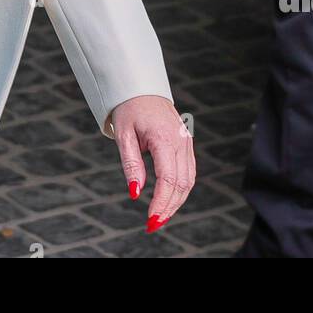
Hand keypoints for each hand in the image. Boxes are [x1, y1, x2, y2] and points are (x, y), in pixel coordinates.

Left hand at [108, 94, 194, 233]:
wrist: (141, 88)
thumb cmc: (129, 110)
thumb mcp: (123, 136)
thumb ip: (131, 165)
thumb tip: (136, 193)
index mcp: (165, 138)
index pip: (168, 179)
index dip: (161, 202)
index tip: (150, 220)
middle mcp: (180, 141)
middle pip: (182, 183)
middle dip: (169, 207)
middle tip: (153, 224)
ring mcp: (186, 142)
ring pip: (189, 180)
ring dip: (176, 201)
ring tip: (160, 216)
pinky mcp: (187, 143)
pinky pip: (189, 172)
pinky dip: (181, 189)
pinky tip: (169, 200)